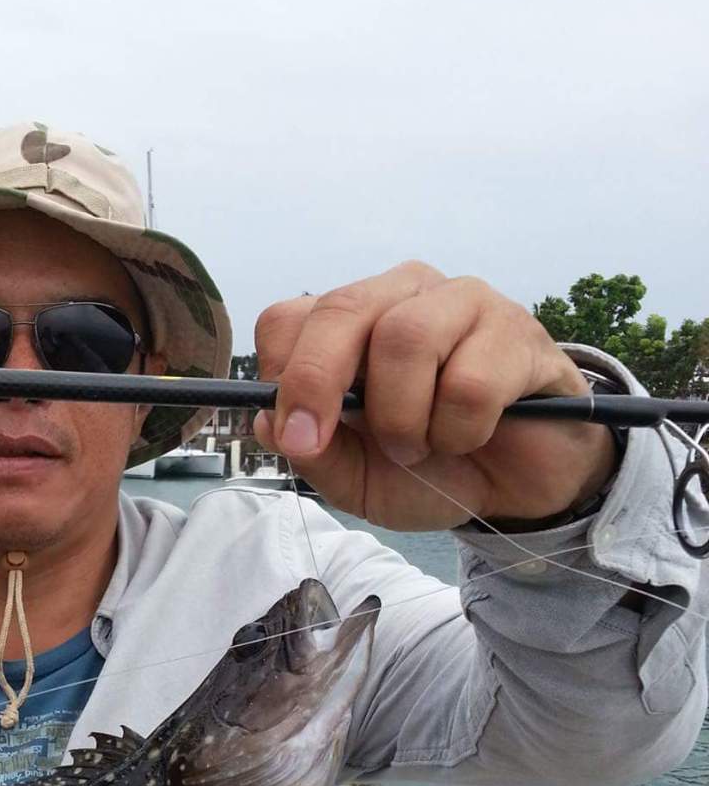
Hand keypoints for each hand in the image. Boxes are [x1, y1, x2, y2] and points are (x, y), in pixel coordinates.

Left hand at [252, 262, 615, 529]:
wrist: (513, 489)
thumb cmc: (429, 467)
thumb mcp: (354, 479)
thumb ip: (312, 452)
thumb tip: (269, 422)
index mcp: (352, 323)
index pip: (289, 319)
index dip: (281, 376)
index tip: (295, 434)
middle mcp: (402, 297)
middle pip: (341, 309)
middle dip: (317, 382)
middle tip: (318, 442)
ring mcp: (462, 304)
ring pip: (406, 338)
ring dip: (401, 417)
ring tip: (418, 447)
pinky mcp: (516, 333)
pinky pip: (471, 381)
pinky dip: (459, 430)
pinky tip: (469, 436)